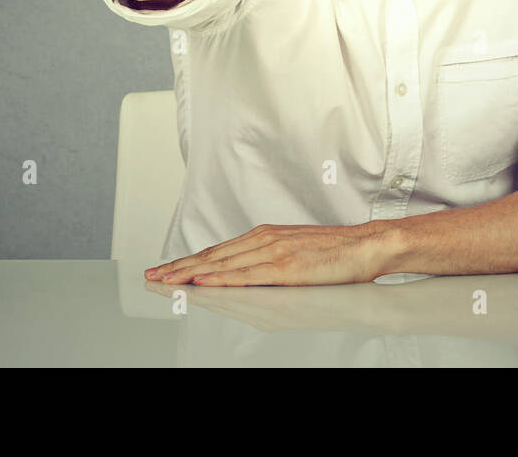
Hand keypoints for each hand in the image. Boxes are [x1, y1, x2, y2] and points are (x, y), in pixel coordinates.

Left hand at [145, 222, 395, 286]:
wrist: (366, 245)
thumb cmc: (337, 252)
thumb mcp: (295, 251)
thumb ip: (269, 260)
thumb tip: (248, 274)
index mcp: (265, 237)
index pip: (218, 251)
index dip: (189, 261)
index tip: (166, 268)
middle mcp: (264, 240)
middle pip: (212, 256)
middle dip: (179, 267)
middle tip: (151, 276)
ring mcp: (273, 252)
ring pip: (222, 264)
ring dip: (189, 272)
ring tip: (165, 280)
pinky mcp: (285, 267)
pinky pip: (246, 275)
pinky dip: (220, 278)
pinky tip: (202, 280)